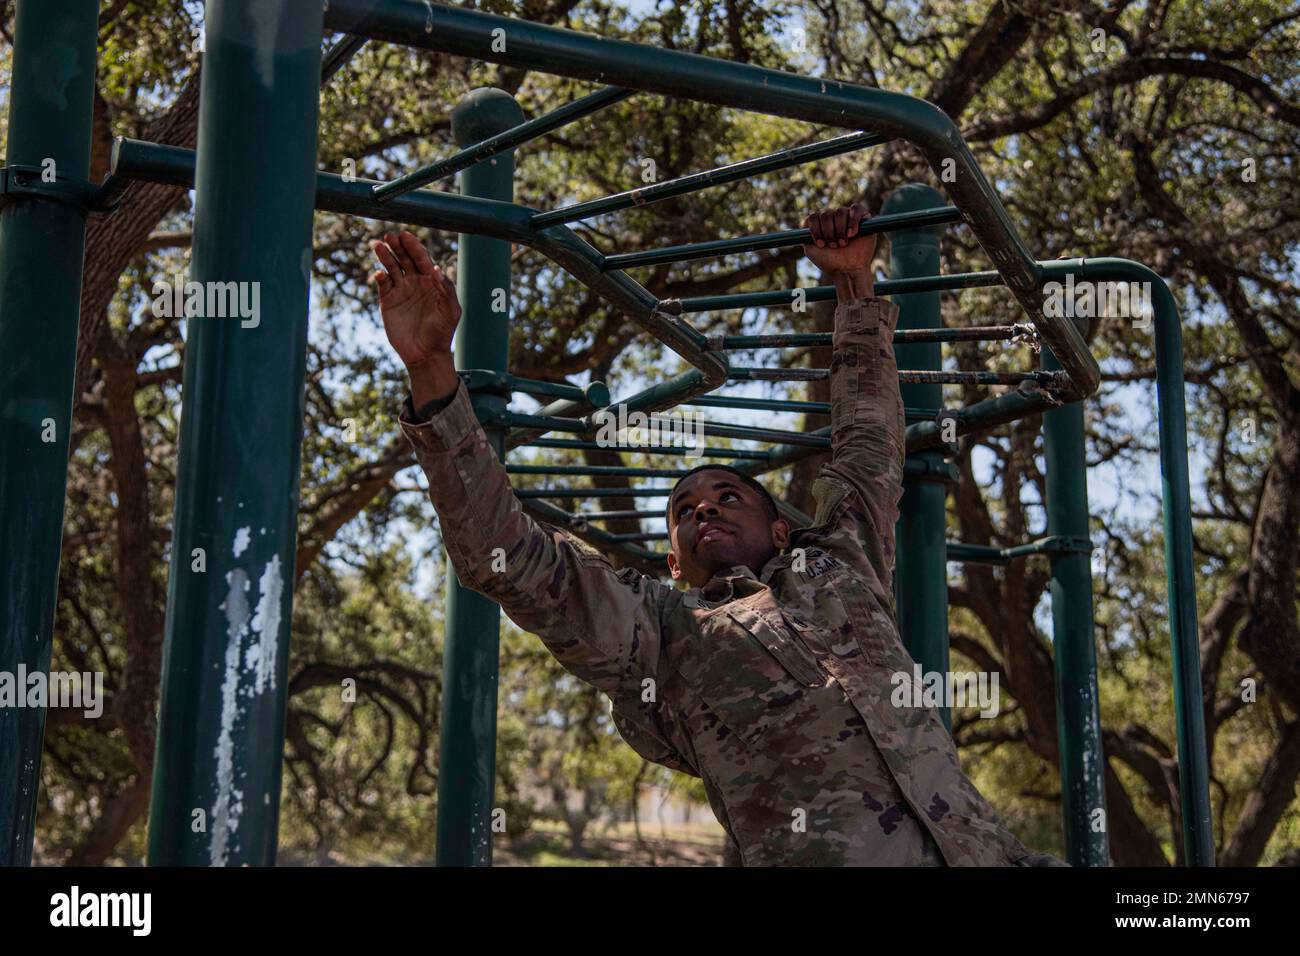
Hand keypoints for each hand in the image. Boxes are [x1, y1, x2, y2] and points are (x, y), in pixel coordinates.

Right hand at [371, 230, 460, 368]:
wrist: (426, 353)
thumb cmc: (443, 332)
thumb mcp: (451, 310)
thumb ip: (447, 289)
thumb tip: (436, 268)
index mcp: (431, 281)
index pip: (421, 258)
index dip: (413, 246)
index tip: (405, 235)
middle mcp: (414, 282)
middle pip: (404, 258)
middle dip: (397, 246)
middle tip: (389, 235)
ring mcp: (400, 291)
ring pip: (391, 268)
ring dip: (385, 256)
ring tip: (377, 245)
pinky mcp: (388, 302)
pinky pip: (383, 285)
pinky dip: (380, 278)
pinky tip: (380, 274)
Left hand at [802, 202, 875, 278]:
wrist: (849, 271)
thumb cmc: (830, 262)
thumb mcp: (811, 249)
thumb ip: (805, 235)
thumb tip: (804, 221)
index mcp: (821, 225)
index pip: (813, 217)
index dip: (816, 229)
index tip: (820, 244)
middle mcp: (833, 219)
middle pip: (826, 214)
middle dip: (829, 232)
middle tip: (834, 246)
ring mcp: (847, 217)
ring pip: (840, 211)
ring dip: (840, 230)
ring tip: (843, 244)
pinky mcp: (863, 218)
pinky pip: (856, 209)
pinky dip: (853, 220)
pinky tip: (852, 233)